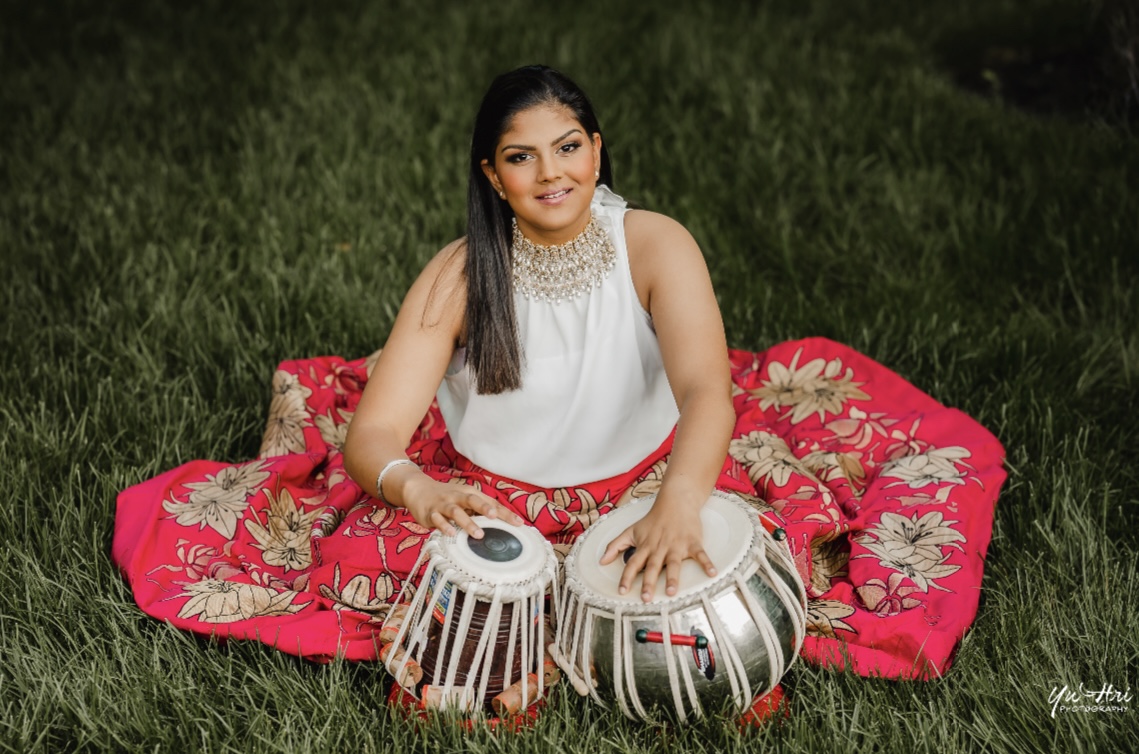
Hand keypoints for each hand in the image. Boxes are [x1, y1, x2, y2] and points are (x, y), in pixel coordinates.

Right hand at [396, 469, 524, 538]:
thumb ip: (481, 510)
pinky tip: (451, 533)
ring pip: (456, 512)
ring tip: (478, 534)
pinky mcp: (430, 513)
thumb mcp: (465, 499)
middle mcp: (458, 497)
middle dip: (485, 508)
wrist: (418, 489)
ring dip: (467, 522)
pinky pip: (438, 520)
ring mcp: (444, 505)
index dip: (504, 513)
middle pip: (473, 500)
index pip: (490, 502)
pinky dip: (444, 526)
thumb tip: (504, 522)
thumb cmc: (448, 497)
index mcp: (470, 494)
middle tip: (495, 516)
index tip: (519, 523)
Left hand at [599, 498, 715, 601]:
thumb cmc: (653, 519)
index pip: (633, 563)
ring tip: (672, 592)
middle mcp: (660, 548)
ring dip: (673, 577)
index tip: (622, 591)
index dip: (627, 577)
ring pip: (674, 563)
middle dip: (649, 583)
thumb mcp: (632, 531)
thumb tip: (601, 561)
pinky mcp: (692, 542)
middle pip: (653, 567)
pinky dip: (707, 563)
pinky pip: (700, 554)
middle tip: (646, 598)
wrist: (676, 502)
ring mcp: (677, 545)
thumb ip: (616, 545)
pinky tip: (712, 573)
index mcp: (645, 546)